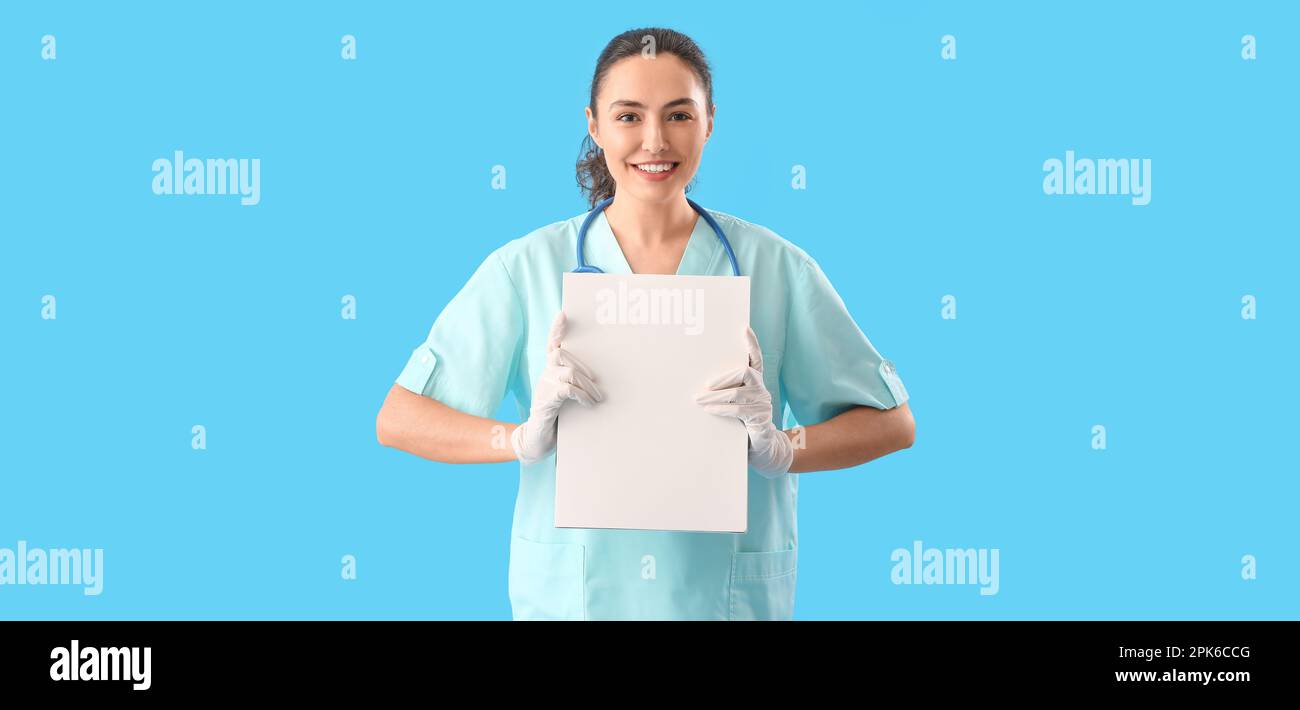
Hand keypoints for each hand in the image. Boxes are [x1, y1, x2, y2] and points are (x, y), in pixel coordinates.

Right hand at [511, 311, 603, 464]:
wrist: (538, 440)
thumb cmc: (558, 417)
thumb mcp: (568, 397)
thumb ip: (578, 385)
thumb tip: (602, 379)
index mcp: (550, 371)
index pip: (552, 345)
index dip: (556, 330)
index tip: (563, 314)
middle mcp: (544, 375)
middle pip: (562, 356)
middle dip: (584, 367)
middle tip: (598, 383)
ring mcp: (543, 388)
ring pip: (568, 372)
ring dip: (587, 385)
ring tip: (598, 398)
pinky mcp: (545, 402)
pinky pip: (566, 389)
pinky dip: (582, 395)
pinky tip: (589, 404)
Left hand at [694, 327, 792, 477]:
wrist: (760, 449)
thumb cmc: (741, 423)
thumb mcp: (735, 404)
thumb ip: (725, 391)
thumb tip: (700, 382)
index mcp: (756, 383)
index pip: (756, 359)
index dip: (752, 344)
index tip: (744, 329)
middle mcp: (762, 390)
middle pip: (744, 373)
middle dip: (722, 378)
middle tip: (704, 385)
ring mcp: (763, 405)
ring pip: (738, 393)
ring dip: (715, 396)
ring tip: (699, 400)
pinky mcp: (760, 420)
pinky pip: (739, 410)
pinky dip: (721, 409)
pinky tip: (709, 410)